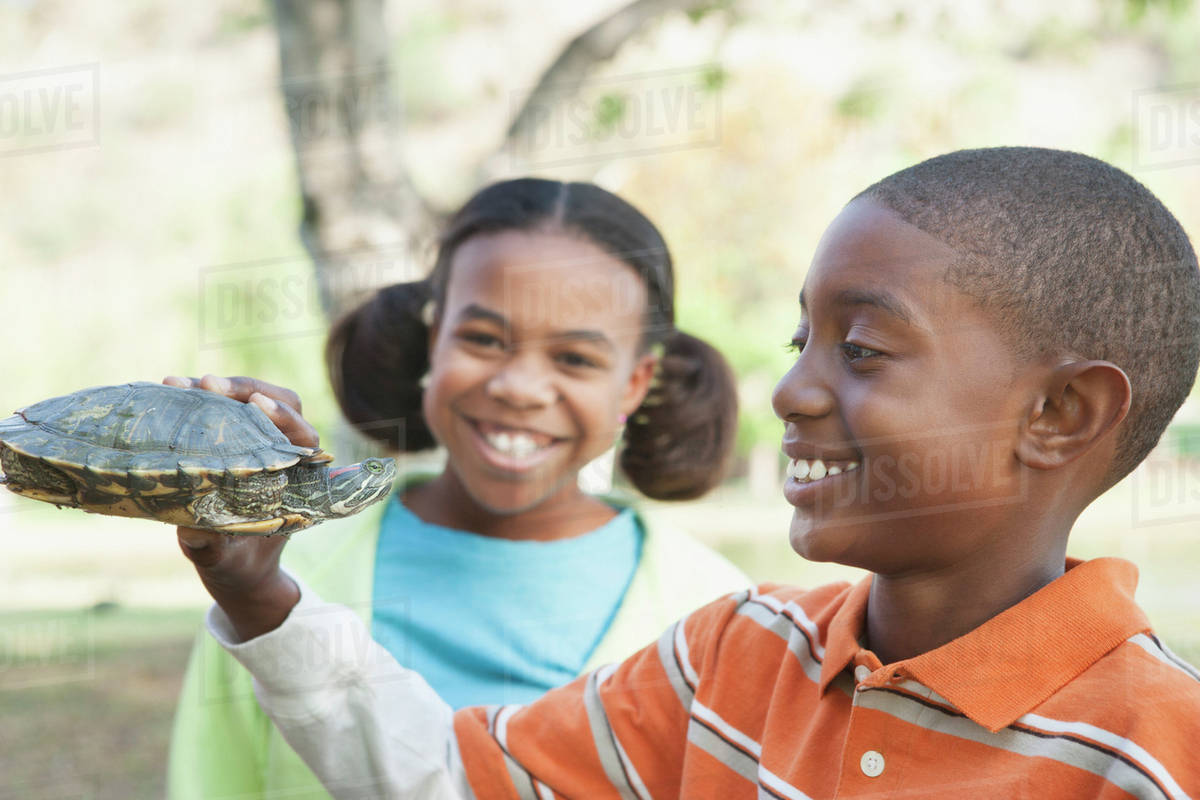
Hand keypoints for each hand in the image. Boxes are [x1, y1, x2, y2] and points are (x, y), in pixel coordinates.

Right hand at [165, 374, 311, 639]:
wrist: (235, 569)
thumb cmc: (237, 563)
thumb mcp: (223, 560)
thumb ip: (213, 545)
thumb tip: (192, 528)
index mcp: (300, 478)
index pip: (302, 436)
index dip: (283, 417)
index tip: (258, 404)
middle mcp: (285, 452)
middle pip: (279, 403)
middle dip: (244, 389)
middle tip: (207, 383)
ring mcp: (260, 441)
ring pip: (250, 399)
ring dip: (217, 388)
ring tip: (177, 383)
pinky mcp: (235, 437)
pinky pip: (223, 408)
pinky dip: (200, 398)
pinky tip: (169, 390)